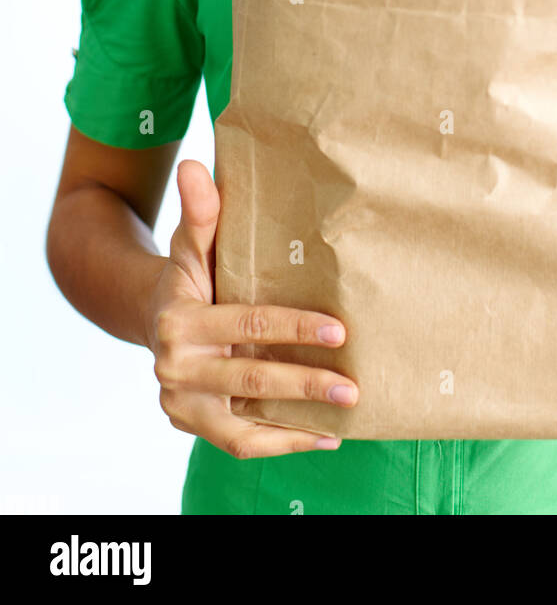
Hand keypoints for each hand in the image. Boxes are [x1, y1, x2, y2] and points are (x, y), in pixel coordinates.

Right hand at [144, 159, 357, 459]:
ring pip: (243, 422)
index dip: (293, 327)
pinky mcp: (191, 426)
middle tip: (352, 384)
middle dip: (303, 382)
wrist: (151, 317)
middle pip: (249, 377)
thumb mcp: (192, 243)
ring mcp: (181, 403)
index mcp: (179, 320)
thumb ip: (201, 211)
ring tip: (345, 416)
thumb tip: (196, 163)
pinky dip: (280, 445)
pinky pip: (238, 444)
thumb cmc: (189, 274)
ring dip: (296, 422)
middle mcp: (176, 368)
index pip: (246, 324)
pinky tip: (323, 436)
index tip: (338, 330)